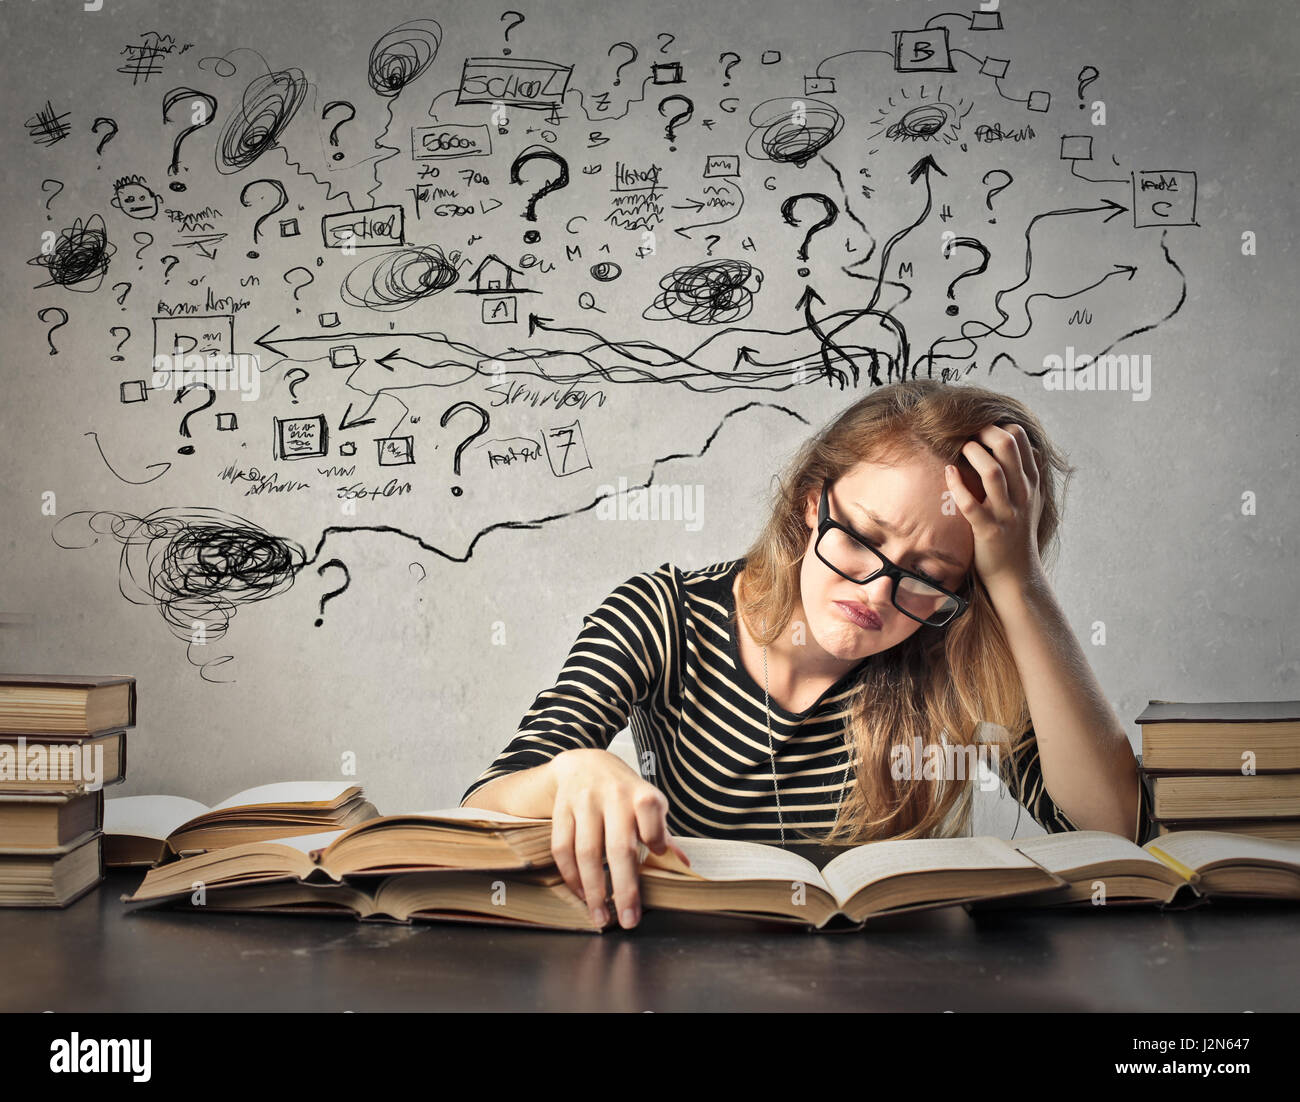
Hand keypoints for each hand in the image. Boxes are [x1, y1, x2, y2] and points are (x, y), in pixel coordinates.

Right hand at [545, 748, 690, 928]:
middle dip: (624, 888)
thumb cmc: (623, 791)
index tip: (658, 856)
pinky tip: (582, 894)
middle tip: (629, 920)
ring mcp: (584, 802)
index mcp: (639, 792)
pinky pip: (562, 848)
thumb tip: (684, 866)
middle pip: (618, 846)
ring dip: (594, 891)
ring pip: (586, 852)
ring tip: (601, 917)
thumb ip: (662, 833)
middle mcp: (612, 795)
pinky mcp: (561, 810)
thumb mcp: (647, 802)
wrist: (584, 763)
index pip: (650, 810)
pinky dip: (572, 876)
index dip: (655, 834)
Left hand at [943, 423, 1044, 592]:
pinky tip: (949, 472)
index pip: (1020, 438)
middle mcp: (1022, 493)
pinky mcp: (988, 530)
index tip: (980, 430)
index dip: (998, 426)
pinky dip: (957, 485)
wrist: (1015, 572)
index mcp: (1030, 481)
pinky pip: (970, 504)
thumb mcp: (1032, 500)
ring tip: (961, 447)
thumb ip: (1030, 473)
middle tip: (968, 432)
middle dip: (984, 432)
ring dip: (973, 453)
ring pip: (992, 472)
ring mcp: (1006, 512)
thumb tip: (1028, 446)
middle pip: (1007, 447)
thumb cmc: (1017, 532)